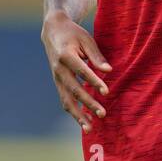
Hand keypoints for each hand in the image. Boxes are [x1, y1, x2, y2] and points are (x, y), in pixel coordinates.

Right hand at [41, 10, 111, 131]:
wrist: (52, 32)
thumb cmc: (73, 34)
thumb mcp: (86, 39)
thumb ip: (96, 56)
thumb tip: (109, 71)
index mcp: (66, 55)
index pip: (82, 71)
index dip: (94, 82)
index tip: (106, 92)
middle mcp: (59, 69)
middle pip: (74, 90)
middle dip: (88, 103)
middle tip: (102, 114)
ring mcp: (56, 78)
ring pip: (66, 100)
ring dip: (78, 115)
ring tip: (90, 128)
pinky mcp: (57, 83)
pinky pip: (65, 100)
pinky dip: (74, 112)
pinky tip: (85, 122)